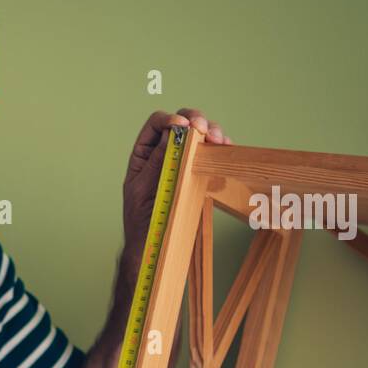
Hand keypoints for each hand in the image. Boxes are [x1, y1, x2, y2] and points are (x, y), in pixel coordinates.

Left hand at [122, 108, 232, 256]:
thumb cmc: (142, 221)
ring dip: (212, 131)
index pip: (156, 125)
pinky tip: (226, 148)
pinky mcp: (201, 173)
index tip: (181, 125)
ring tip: (218, 139)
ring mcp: (185, 161)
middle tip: (203, 128)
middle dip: (195, 119)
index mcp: (145, 154)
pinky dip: (222, 149)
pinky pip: (213, 155)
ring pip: (201, 136)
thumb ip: (155, 163)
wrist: (153, 247)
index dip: (169, 119)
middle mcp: (165, 153)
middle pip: (182, 122)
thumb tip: (171, 134)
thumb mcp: (142, 190)